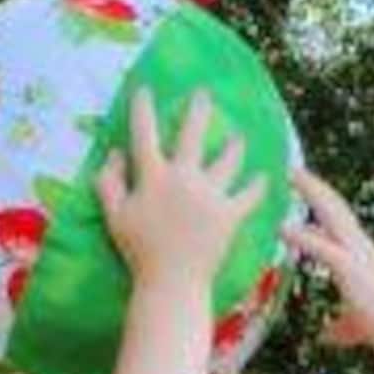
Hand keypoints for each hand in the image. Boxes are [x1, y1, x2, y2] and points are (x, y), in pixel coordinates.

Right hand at [95, 84, 266, 288]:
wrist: (171, 284)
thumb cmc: (138, 252)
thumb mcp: (114, 216)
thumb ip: (108, 181)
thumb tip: (114, 153)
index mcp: (153, 176)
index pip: (144, 132)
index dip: (143, 107)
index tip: (145, 89)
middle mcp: (184, 177)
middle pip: (193, 132)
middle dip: (199, 108)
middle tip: (204, 93)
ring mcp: (210, 195)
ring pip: (228, 159)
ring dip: (234, 145)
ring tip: (238, 138)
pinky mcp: (231, 214)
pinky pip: (250, 195)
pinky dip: (258, 186)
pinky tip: (266, 177)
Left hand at [281, 164, 373, 349]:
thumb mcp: (350, 326)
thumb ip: (336, 326)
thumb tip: (325, 336)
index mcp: (361, 255)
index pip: (338, 221)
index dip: (322, 203)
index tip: (305, 191)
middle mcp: (361, 247)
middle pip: (335, 206)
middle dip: (314, 186)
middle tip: (292, 169)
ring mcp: (357, 254)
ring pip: (332, 213)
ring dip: (311, 192)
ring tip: (289, 176)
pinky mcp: (350, 267)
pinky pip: (322, 247)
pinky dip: (302, 236)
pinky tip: (283, 229)